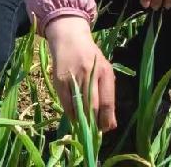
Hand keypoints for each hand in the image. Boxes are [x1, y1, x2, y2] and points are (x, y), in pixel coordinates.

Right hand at [45, 16, 116, 130]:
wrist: (70, 40)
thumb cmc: (91, 58)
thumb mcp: (104, 70)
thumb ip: (108, 94)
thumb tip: (111, 122)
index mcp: (104, 71)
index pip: (108, 101)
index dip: (107, 119)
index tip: (107, 129)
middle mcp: (90, 74)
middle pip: (93, 106)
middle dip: (95, 123)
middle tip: (96, 132)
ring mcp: (74, 77)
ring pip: (79, 106)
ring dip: (83, 121)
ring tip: (86, 127)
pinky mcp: (60, 81)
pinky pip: (66, 104)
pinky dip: (71, 114)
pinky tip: (75, 118)